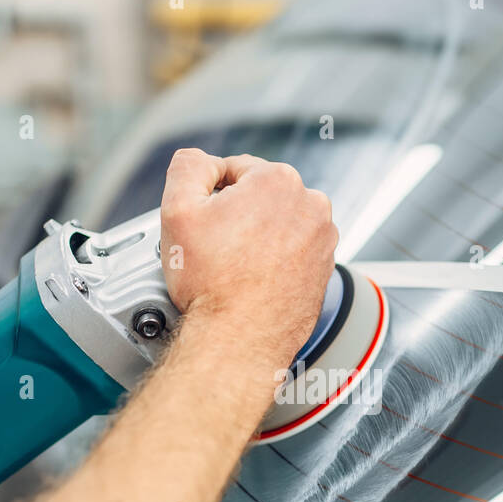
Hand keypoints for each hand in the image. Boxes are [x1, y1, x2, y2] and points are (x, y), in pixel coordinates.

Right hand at [158, 148, 337, 371]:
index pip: (234, 170)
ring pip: (278, 225)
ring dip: (257, 237)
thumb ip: (188, 168)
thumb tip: (199, 162)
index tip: (203, 221)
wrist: (239, 339)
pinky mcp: (324, 269)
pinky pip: (293, 253)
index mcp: (279, 181)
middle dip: (237, 215)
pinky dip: (275, 261)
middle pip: (260, 197)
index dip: (211, 195)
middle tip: (216, 247)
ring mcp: (323, 240)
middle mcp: (311, 206)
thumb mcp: (178, 210)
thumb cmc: (213, 283)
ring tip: (235, 266)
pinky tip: (254, 279)